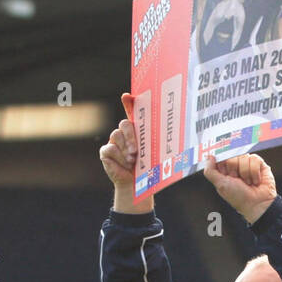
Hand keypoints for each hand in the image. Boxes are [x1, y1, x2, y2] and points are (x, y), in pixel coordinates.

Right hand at [101, 93, 153, 213]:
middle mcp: (124, 133)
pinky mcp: (105, 152)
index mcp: (137, 130)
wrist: (136, 185)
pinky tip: (124, 166)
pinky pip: (109, 149)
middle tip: (136, 151)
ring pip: (115, 136)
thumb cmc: (148, 168)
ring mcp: (114, 141)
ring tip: (132, 161)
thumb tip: (176, 135)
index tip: (126, 96)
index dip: (128, 102)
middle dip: (130, 136)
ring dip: (125, 151)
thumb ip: (160, 143)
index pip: (132, 112)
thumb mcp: (155, 155)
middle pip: (124, 124)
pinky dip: (118, 159)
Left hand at [202, 153, 276, 224]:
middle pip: (232, 155)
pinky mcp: (259, 164)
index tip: (226, 174)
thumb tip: (209, 156)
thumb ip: (210, 170)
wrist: (256, 204)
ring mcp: (247, 164)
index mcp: (224, 170)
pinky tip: (255, 180)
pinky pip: (254, 159)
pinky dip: (254, 172)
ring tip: (248, 182)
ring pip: (244, 156)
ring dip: (245, 172)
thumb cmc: (238, 197)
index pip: (221, 155)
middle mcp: (236, 165)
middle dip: (234, 169)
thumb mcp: (220, 184)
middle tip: (238, 180)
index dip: (223, 164)